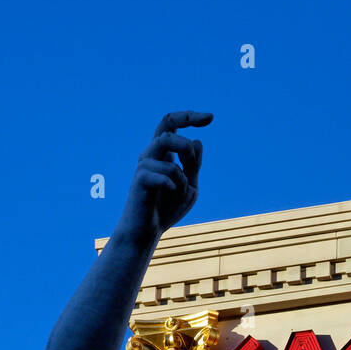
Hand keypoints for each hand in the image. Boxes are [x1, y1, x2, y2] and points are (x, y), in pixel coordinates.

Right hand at [120, 110, 211, 241]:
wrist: (147, 232)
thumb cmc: (166, 210)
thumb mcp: (189, 187)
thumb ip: (194, 166)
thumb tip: (197, 141)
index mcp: (162, 154)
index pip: (171, 123)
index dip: (190, 117)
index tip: (211, 118)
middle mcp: (150, 154)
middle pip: (168, 131)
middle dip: (186, 146)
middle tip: (191, 170)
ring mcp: (143, 165)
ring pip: (167, 145)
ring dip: (182, 169)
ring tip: (182, 189)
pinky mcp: (139, 179)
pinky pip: (165, 174)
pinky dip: (175, 186)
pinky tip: (171, 196)